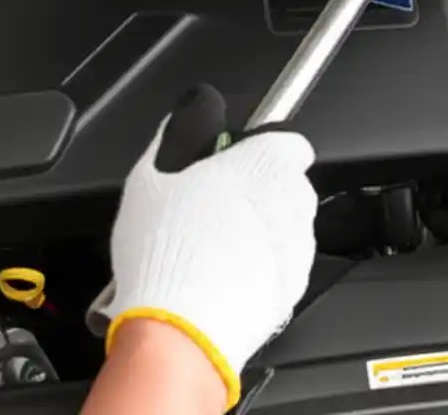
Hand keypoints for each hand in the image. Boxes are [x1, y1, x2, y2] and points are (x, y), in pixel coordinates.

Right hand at [101, 117, 317, 410]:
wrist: (182, 328)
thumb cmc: (167, 254)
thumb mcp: (149, 179)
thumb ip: (174, 139)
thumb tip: (182, 120)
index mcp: (266, 164)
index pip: (289, 141)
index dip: (260, 150)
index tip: (234, 163)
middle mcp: (293, 201)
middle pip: (287, 184)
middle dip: (258, 192)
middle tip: (212, 207)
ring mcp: (298, 247)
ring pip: (286, 227)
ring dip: (260, 232)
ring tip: (212, 249)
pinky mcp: (295, 287)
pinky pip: (282, 267)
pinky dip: (261, 269)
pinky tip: (223, 278)